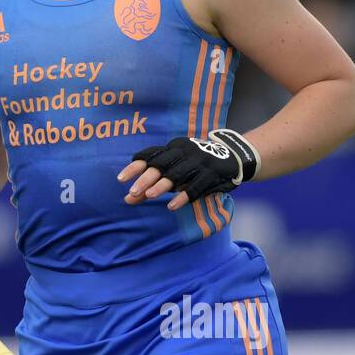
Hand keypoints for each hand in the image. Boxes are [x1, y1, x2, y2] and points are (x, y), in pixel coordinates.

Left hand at [117, 130, 258, 211]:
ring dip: (162, 186)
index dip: (135, 167)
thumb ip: (153, 183)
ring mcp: (200, 161)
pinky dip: (184, 196)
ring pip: (178, 174)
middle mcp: (185, 152)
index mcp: (174, 148)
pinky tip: (171, 206)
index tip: (120, 179)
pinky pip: (197, 186)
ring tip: (148, 196)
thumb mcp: (176, 170)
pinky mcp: (213, 174)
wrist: (234, 158)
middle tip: (131, 192)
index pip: (151, 155)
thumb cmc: (196, 167)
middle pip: (162, 165)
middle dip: (145, 179)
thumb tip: (128, 199)